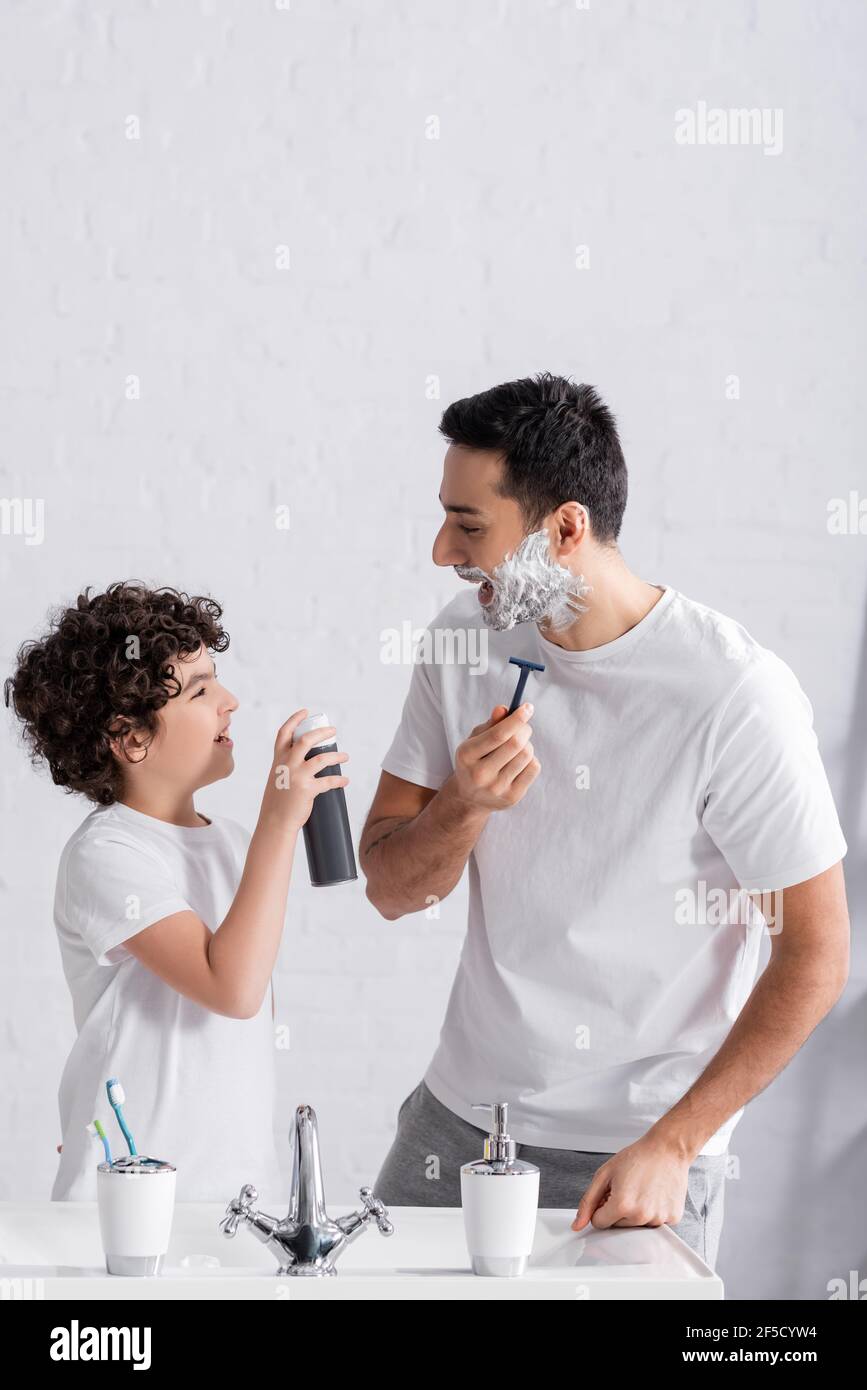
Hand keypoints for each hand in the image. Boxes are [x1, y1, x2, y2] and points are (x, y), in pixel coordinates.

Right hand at [259, 709, 348, 831]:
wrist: (275, 822)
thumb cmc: (277, 802)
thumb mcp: (277, 778)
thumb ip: (287, 768)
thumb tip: (304, 762)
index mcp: (278, 760)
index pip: (284, 733)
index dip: (294, 720)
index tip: (305, 712)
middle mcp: (287, 765)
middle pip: (306, 740)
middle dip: (322, 732)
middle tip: (333, 731)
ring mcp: (297, 776)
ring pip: (322, 759)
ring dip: (337, 756)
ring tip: (345, 756)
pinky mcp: (308, 790)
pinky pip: (329, 782)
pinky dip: (339, 781)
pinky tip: (345, 781)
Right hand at [452, 702, 539, 811]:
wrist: (469, 797)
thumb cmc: (475, 760)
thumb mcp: (475, 740)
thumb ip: (490, 724)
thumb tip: (504, 709)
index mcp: (466, 755)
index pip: (498, 735)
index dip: (516, 719)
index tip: (528, 707)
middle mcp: (480, 774)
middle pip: (515, 744)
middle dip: (524, 729)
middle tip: (524, 726)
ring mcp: (496, 788)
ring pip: (526, 755)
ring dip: (527, 744)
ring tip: (518, 746)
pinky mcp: (511, 797)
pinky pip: (533, 768)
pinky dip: (531, 759)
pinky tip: (520, 762)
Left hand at [570, 1132, 691, 1233]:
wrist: (667, 1149)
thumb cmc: (638, 1157)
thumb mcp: (605, 1174)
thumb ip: (588, 1202)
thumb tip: (577, 1225)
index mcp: (622, 1205)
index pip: (599, 1223)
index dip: (601, 1207)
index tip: (609, 1194)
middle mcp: (641, 1216)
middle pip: (618, 1226)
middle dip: (618, 1210)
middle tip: (627, 1188)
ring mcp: (659, 1219)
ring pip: (636, 1226)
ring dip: (635, 1212)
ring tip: (642, 1189)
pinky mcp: (672, 1218)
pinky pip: (654, 1223)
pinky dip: (652, 1211)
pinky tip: (655, 1194)